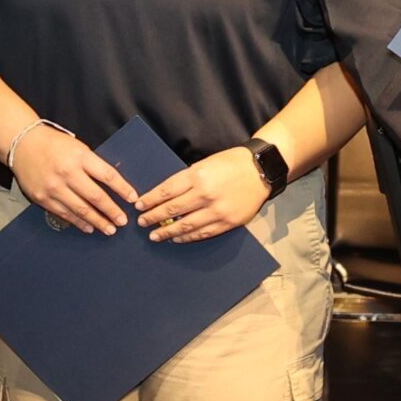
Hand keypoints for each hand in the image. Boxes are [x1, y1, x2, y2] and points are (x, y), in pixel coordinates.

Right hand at [11, 126, 136, 235]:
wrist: (22, 143)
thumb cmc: (54, 144)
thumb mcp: (78, 148)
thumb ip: (93, 165)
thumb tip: (114, 185)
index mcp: (80, 156)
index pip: (107, 175)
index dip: (122, 189)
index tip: (133, 199)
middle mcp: (67, 172)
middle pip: (96, 197)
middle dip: (112, 211)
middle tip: (123, 221)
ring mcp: (54, 187)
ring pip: (81, 210)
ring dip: (98, 221)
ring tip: (110, 229)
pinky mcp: (42, 198)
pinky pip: (64, 214)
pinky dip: (78, 222)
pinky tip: (88, 227)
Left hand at [135, 148, 271, 242]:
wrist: (260, 170)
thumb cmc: (231, 163)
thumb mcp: (204, 163)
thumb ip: (186, 179)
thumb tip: (166, 196)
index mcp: (197, 175)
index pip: (166, 191)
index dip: (150, 200)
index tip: (139, 205)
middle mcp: (205, 194)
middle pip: (172, 210)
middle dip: (153, 217)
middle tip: (141, 222)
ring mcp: (217, 210)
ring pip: (185, 225)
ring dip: (167, 231)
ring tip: (154, 235)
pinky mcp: (227, 222)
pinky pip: (202, 233)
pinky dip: (187, 237)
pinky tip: (176, 238)